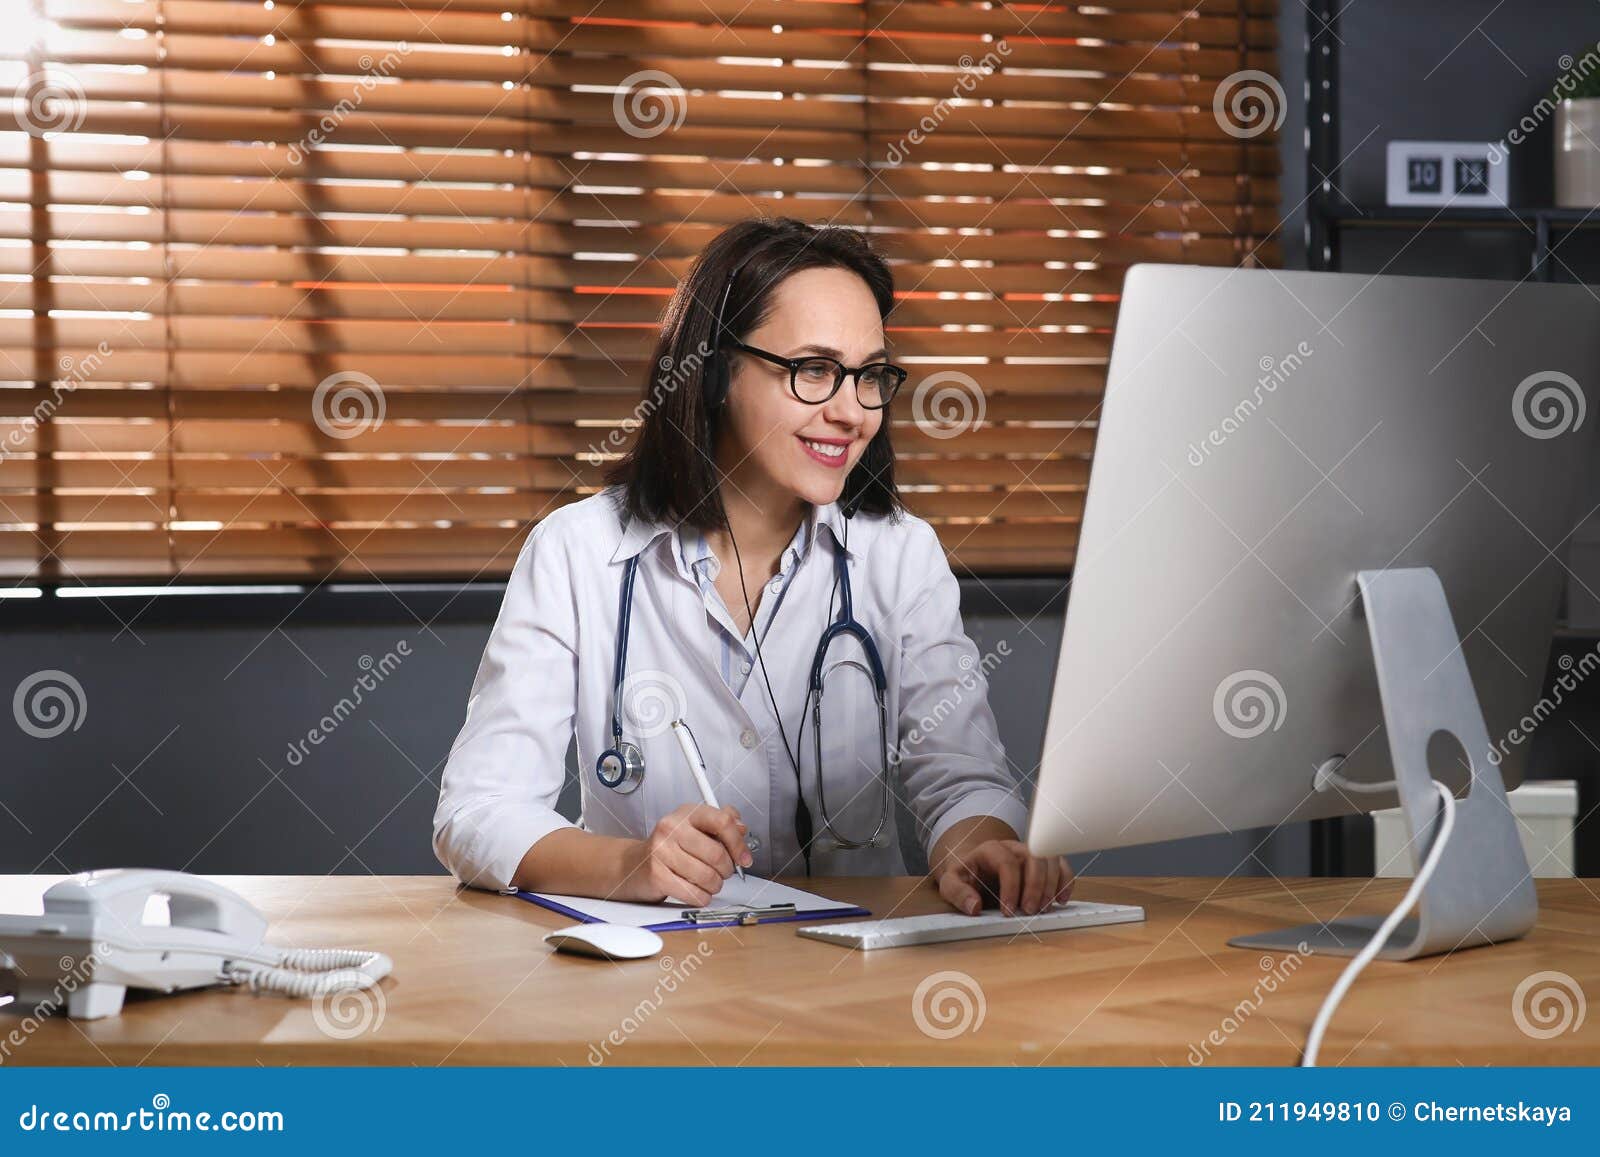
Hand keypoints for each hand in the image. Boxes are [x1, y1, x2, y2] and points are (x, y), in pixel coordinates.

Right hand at [621, 803, 752, 905]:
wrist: (633, 865)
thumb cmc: (669, 847)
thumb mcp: (694, 828)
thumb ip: (720, 824)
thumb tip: (742, 828)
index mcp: (686, 813)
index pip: (722, 822)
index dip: (739, 844)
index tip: (744, 858)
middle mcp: (672, 828)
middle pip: (717, 854)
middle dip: (727, 870)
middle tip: (724, 873)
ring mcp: (662, 851)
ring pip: (707, 876)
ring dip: (715, 885)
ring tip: (710, 882)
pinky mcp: (657, 875)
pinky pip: (693, 893)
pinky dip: (702, 897)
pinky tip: (697, 891)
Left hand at [934, 839, 1074, 915]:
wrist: (973, 869)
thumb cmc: (965, 877)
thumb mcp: (951, 884)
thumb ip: (957, 893)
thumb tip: (974, 907)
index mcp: (990, 850)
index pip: (1007, 862)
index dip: (1011, 887)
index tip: (1008, 911)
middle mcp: (1013, 847)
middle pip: (1034, 857)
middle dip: (1035, 886)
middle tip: (1029, 911)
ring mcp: (1030, 853)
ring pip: (1051, 859)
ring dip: (1051, 885)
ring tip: (1043, 909)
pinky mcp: (1042, 863)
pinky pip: (1061, 865)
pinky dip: (1065, 882)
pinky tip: (1060, 900)